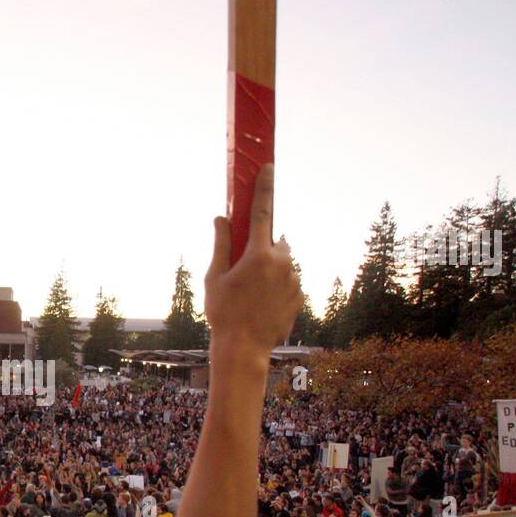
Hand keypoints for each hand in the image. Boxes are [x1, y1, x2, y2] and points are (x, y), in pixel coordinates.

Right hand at [204, 164, 302, 352]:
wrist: (244, 349)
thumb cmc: (224, 313)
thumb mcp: (215, 277)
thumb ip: (221, 244)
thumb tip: (222, 218)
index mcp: (258, 254)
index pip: (262, 212)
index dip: (264, 187)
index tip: (268, 167)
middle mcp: (282, 263)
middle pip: (275, 243)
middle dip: (263, 248)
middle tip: (244, 270)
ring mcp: (294, 281)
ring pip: (283, 265)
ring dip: (270, 271)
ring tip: (251, 296)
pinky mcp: (300, 297)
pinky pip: (289, 284)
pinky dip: (278, 288)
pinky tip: (261, 306)